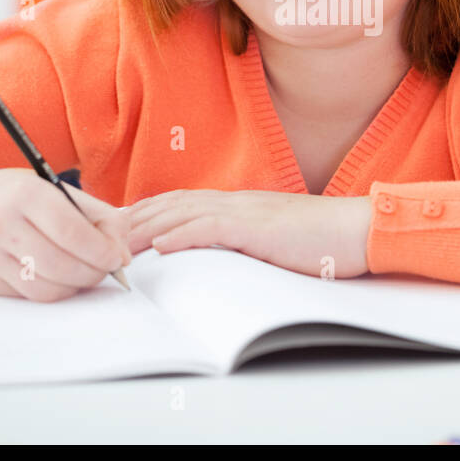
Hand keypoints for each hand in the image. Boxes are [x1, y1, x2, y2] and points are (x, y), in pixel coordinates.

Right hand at [0, 166, 132, 301]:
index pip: (71, 232)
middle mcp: (2, 224)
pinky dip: (54, 290)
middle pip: (61, 265)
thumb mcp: (61, 192)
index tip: (117, 258)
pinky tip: (59, 276)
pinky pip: (31, 296)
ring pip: (47, 288)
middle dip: (93, 273)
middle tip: (105, 269)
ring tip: (85, 272)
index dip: (101, 251)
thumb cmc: (24, 199)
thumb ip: (102, 218)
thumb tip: (123, 257)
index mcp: (26, 195)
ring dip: (76, 286)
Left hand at [124, 190, 373, 277]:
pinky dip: (182, 234)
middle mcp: (236, 202)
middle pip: (171, 204)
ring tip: (115, 242)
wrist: (360, 230)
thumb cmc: (324, 241)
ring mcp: (247, 212)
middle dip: (133, 218)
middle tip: (99, 233)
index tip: (117, 225)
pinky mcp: (259, 227)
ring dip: (146, 228)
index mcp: (239, 205)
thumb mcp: (273, 240)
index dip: (146, 212)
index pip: (181, 203)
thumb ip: (244, 243)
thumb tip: (216, 258)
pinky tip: (161, 246)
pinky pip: (213, 227)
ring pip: (184, 213)